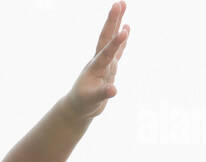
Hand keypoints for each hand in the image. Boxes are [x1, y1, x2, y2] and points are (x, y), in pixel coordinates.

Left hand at [63, 2, 129, 122]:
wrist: (78, 107)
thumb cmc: (83, 104)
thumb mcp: (91, 101)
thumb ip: (102, 94)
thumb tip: (113, 90)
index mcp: (95, 68)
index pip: (106, 52)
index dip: (116, 42)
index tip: (125, 30)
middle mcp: (99, 61)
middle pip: (106, 38)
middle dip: (113, 21)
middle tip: (119, 2)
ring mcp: (104, 62)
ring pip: (111, 39)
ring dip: (117, 23)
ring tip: (122, 4)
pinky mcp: (108, 66)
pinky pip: (117, 49)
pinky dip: (122, 39)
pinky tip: (127, 28)